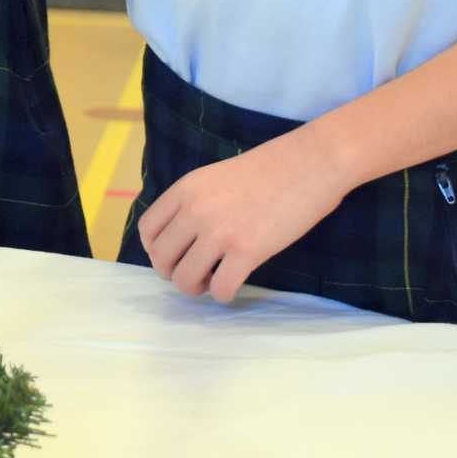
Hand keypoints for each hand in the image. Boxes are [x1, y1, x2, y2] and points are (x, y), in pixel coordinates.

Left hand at [136, 127, 351, 302]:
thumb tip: (182, 236)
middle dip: (173, 273)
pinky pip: (220, 289)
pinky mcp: (247, 251)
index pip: (147, 230)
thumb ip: (195, 202)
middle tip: (195, 272)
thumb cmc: (268, 169)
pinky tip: (233, 285)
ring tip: (212, 280)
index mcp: (185, 190)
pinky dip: (223, 294)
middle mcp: (194, 211)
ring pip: (184, 279)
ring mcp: (219, 232)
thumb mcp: (215, 177)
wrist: (309, 163)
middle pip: (161, 259)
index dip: (157, 250)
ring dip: (196, 288)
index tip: (175, 255)